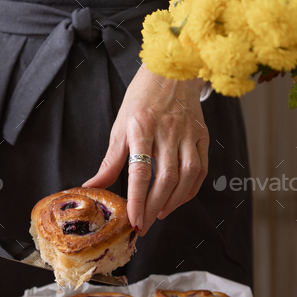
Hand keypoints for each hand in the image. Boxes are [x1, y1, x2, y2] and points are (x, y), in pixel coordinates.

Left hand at [83, 66, 208, 233]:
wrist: (172, 71)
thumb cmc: (141, 99)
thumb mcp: (120, 126)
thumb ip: (110, 160)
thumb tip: (93, 186)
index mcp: (141, 127)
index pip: (140, 171)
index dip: (138, 199)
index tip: (134, 220)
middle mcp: (167, 131)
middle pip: (165, 178)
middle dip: (154, 207)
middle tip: (144, 226)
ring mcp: (188, 133)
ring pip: (187, 176)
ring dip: (174, 201)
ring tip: (159, 214)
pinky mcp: (203, 135)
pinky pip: (201, 169)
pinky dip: (190, 190)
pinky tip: (178, 200)